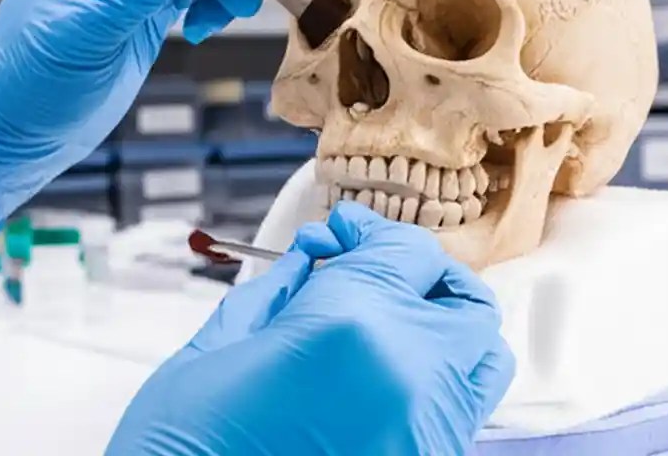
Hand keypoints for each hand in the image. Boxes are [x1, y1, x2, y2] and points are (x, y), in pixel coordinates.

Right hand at [107, 202, 515, 454]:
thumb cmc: (186, 441)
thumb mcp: (223, 342)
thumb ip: (285, 290)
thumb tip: (318, 258)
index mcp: (351, 326)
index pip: (405, 252)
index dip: (370, 232)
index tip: (341, 233)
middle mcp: (408, 375)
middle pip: (464, 300)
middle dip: (422, 276)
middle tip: (374, 271)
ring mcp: (426, 430)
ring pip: (482, 359)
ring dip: (444, 328)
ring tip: (390, 325)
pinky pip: (461, 411)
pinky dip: (437, 380)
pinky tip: (382, 376)